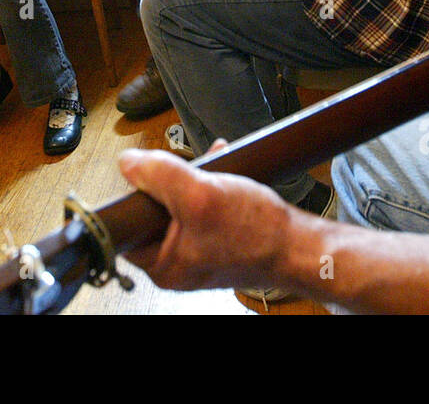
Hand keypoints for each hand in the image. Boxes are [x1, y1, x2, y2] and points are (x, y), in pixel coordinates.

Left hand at [117, 146, 292, 291]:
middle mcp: (177, 263)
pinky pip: (204, 210)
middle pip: (157, 210)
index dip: (139, 193)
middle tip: (190, 167)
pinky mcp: (218, 243)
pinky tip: (225, 173)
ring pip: (182, 206)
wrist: (300, 247)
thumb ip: (159, 175)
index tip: (153, 174)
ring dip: (196, 179)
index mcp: (162, 265)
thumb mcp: (200, 194)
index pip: (128, 225)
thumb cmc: (257, 233)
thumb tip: (128, 163)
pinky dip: (213, 188)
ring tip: (213, 165)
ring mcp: (198, 253)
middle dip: (174, 179)